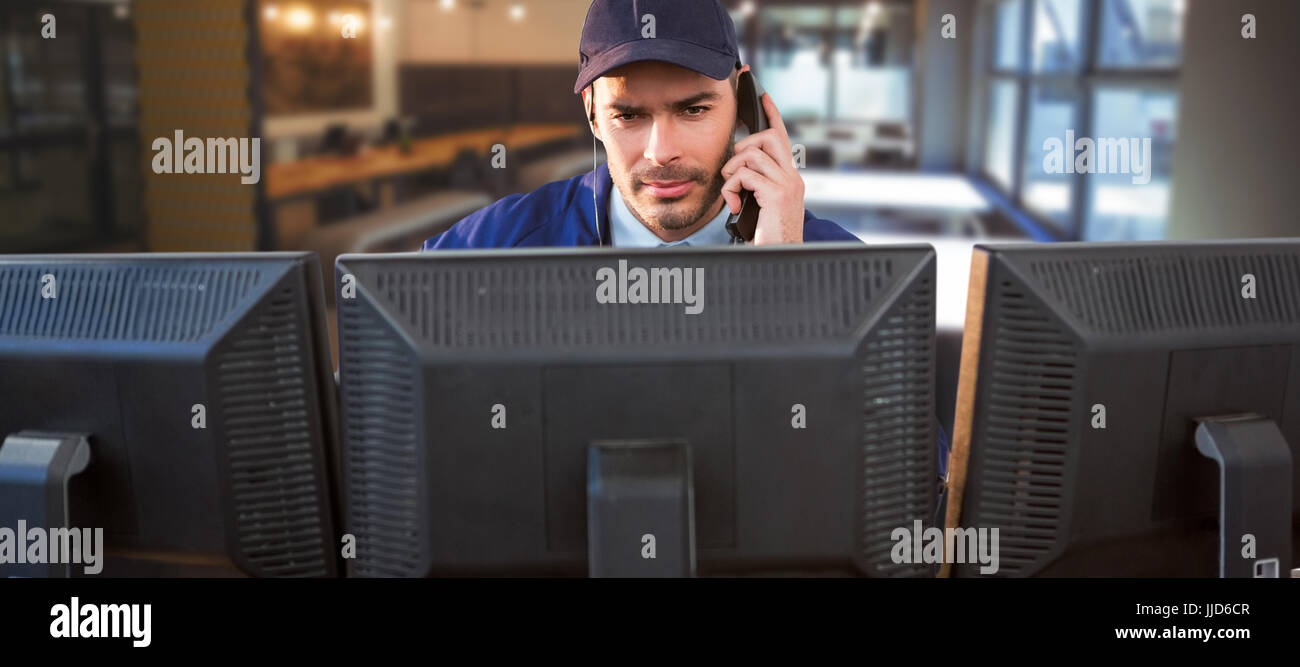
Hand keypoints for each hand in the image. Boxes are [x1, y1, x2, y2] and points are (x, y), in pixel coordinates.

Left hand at [720, 89, 804, 244]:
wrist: (779, 258)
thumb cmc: (767, 236)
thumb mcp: (761, 205)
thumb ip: (755, 184)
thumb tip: (737, 169)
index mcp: (790, 177)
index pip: (781, 137)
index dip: (772, 114)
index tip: (762, 95)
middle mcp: (792, 177)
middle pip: (766, 137)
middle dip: (742, 147)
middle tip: (734, 173)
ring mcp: (787, 185)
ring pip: (750, 155)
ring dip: (732, 172)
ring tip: (733, 194)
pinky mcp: (777, 194)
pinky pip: (744, 175)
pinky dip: (732, 189)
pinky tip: (736, 205)